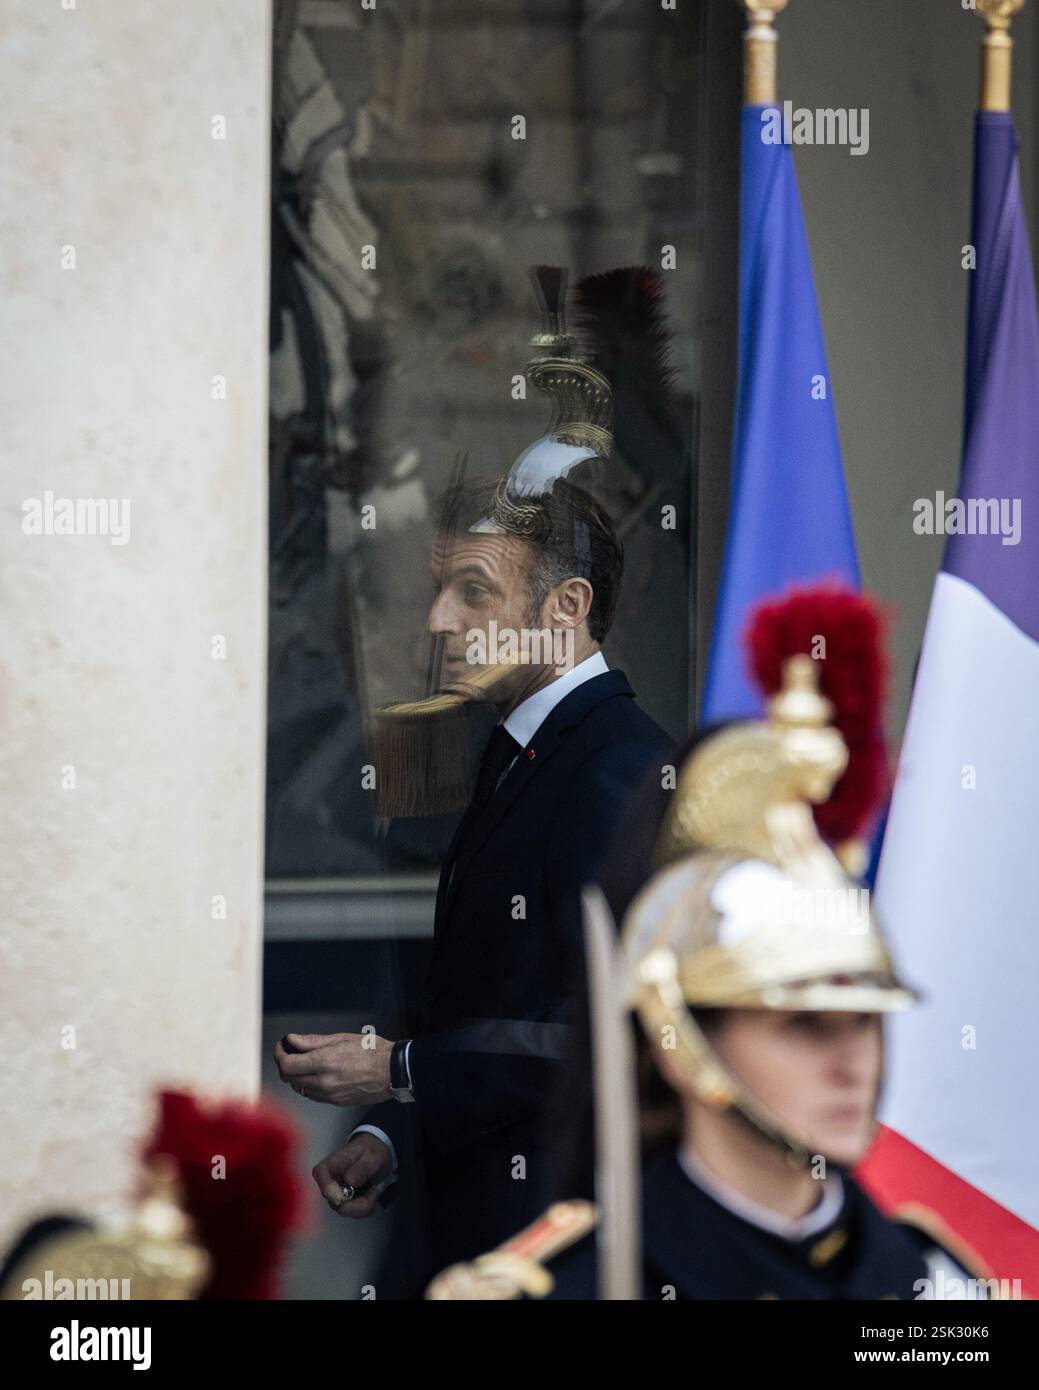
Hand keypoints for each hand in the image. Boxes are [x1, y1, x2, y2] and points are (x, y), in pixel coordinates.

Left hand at [272, 1031, 392, 1105]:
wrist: (391, 1071)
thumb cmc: (371, 1051)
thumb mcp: (340, 1038)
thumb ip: (312, 1041)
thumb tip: (293, 1040)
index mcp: (324, 1062)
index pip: (287, 1064)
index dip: (279, 1054)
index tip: (281, 1046)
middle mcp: (324, 1081)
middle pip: (288, 1078)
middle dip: (284, 1064)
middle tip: (289, 1052)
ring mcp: (329, 1095)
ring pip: (299, 1088)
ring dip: (296, 1076)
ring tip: (304, 1062)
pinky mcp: (335, 1102)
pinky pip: (312, 1095)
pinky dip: (308, 1085)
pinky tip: (316, 1074)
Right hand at [313, 1133, 392, 1219]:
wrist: (376, 1159)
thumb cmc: (371, 1153)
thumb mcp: (373, 1156)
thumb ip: (363, 1167)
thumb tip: (349, 1180)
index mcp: (334, 1162)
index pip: (320, 1173)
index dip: (327, 1187)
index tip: (342, 1197)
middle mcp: (330, 1180)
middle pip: (334, 1200)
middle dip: (357, 1202)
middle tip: (374, 1190)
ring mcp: (335, 1194)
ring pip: (346, 1210)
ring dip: (365, 1203)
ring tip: (374, 1189)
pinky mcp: (343, 1204)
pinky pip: (355, 1213)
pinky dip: (367, 1205)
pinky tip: (371, 1194)